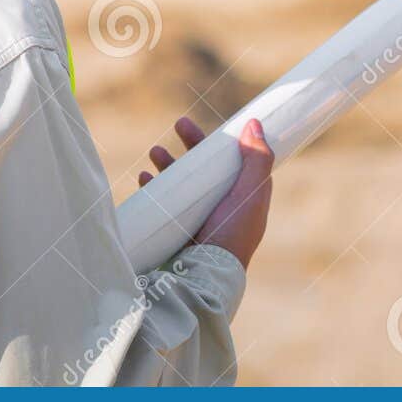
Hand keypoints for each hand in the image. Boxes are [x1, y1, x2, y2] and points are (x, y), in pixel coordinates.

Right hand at [138, 116, 274, 270]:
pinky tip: (145, 179)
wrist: (204, 276)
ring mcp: (201, 220)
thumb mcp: (250, 195)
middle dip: (192, 145)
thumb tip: (255, 124)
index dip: (225, 143)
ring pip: (184, 183)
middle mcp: (223, 208)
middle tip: (179, 124)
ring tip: (154, 151)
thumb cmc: (231, 236)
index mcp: (244, 200)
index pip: (236, 163)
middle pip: (207, 168)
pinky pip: (165, 204)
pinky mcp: (180, 231)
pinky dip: (155, 188)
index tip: (213, 126)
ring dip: (169, 164)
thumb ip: (257, 161)